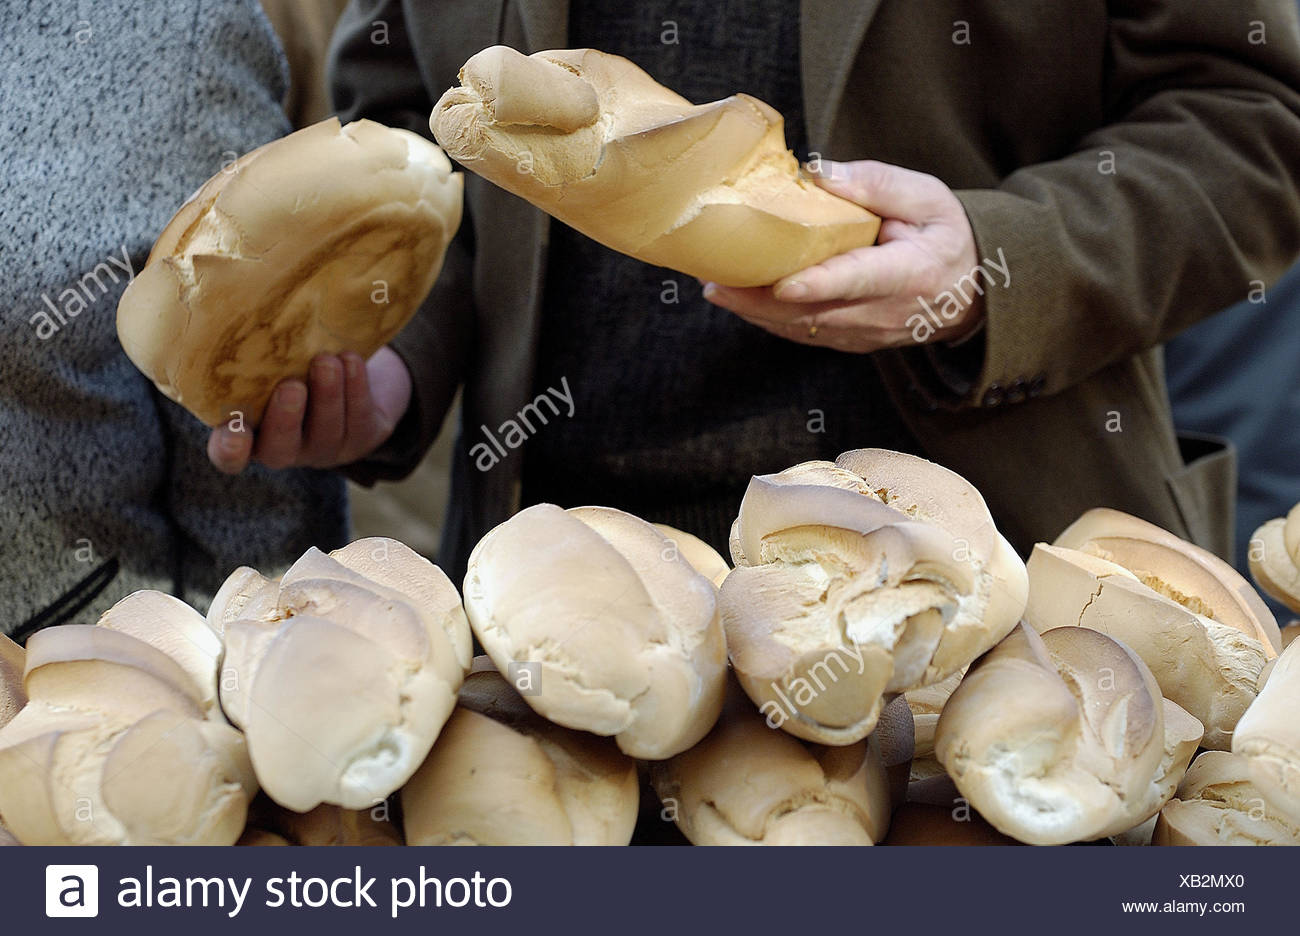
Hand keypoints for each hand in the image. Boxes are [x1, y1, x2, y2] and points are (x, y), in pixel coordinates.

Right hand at [207, 346, 411, 473]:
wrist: (349, 370)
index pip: (229, 455)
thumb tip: (229, 299)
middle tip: (291, 387)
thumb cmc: (292, 361)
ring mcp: (326, 448)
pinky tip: (351, 360)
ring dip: (327, 395)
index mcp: (251, 433)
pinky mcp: (362, 438)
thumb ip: (249, 352)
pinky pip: (360, 418)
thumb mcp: (267, 358)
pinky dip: (356, 388)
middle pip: (280, 449)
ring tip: (326, 361)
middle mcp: (287, 449)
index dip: (230, 450)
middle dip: (286, 419)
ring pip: (327, 431)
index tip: (234, 433)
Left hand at [702, 160, 984, 351]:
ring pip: (802, 328)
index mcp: (910, 273)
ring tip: (715, 289)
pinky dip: (768, 320)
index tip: (783, 284)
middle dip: (761, 301)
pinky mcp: (850, 341)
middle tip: (716, 282)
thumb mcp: (927, 196)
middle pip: (815, 311)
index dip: (819, 284)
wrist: (971, 291)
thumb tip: (819, 172)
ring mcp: (866, 334)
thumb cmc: (946, 235)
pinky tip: (738, 300)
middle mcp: (884, 313)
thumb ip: (876, 183)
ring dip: (755, 312)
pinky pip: (804, 333)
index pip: (858, 280)